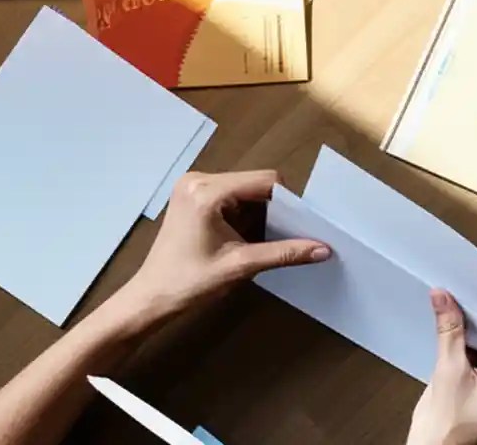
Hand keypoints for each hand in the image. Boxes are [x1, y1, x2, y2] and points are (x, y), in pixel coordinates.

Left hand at [118, 170, 329, 322]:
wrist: (151, 298)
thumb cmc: (191, 283)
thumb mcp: (241, 266)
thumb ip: (284, 253)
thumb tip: (325, 249)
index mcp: (207, 190)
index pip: (266, 181)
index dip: (289, 202)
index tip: (303, 227)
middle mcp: (199, 179)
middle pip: (256, 183)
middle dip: (274, 209)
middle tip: (285, 236)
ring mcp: (193, 186)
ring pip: (246, 190)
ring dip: (259, 213)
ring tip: (262, 240)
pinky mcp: (192, 196)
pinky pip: (232, 196)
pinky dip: (245, 214)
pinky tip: (245, 237)